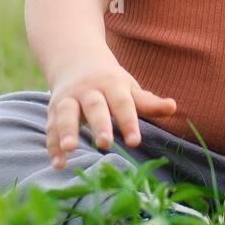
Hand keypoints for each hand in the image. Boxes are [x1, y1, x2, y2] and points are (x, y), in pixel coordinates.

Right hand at [46, 63, 177, 169]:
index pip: (122, 102)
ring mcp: (68, 99)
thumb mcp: (129, 88)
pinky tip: (58, 164)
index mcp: (111, 84)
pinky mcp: (53, 110)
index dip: (128, 121)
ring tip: (70, 149)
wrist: (76, 61)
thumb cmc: (111, 83)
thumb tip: (173, 106)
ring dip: (67, 130)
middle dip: (99, 124)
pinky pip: (51, 127)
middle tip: (105, 144)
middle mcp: (88, 90)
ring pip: (66, 113)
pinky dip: (53, 145)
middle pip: (94, 106)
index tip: (135, 142)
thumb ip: (148, 102)